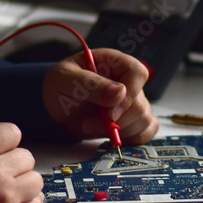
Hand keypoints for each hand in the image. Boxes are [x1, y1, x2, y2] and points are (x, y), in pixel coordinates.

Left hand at [42, 48, 157, 143]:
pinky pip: (147, 130)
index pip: (138, 73)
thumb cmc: (61, 84)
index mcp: (115, 63)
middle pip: (140, 104)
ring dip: (118, 131)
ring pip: (144, 120)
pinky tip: (112, 136)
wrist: (56, 104)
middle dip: (116, 121)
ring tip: (91, 126)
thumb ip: (90, 84)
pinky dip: (132, 139)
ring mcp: (133, 101)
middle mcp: (128, 81)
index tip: (110, 113)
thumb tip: (120, 93)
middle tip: (88, 123)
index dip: (129, 94)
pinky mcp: (132, 119)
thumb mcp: (65, 79)